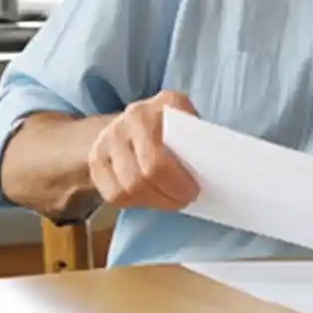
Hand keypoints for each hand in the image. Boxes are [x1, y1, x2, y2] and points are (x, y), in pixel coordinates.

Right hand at [87, 90, 200, 210]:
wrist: (131, 120)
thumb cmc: (172, 123)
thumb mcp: (189, 117)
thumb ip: (200, 134)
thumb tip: (217, 164)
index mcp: (154, 109)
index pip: (158, 161)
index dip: (177, 183)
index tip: (193, 191)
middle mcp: (126, 122)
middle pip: (140, 178)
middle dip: (167, 196)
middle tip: (184, 199)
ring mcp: (105, 141)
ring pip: (125, 190)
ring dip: (152, 201)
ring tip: (170, 200)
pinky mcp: (95, 161)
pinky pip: (112, 195)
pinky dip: (134, 202)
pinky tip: (150, 197)